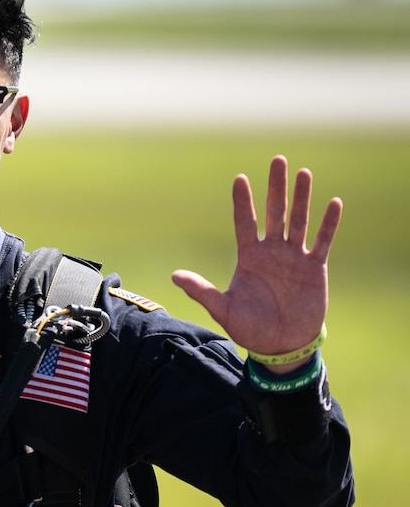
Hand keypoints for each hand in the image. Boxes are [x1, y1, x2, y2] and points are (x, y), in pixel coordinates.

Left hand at [172, 155, 341, 370]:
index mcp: (249, 258)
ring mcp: (294, 258)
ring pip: (298, 220)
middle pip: (274, 212)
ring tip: (303, 172)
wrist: (280, 347)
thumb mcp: (223, 309)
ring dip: (302, 197)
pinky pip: (322, 241)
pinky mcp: (315, 268)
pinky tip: (333, 203)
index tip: (240, 178)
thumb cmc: (250, 329)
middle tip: (277, 160)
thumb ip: (202, 291)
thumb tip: (174, 275)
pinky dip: (328, 224)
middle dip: (275, 187)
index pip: (244, 222)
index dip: (243, 202)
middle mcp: (272, 252)